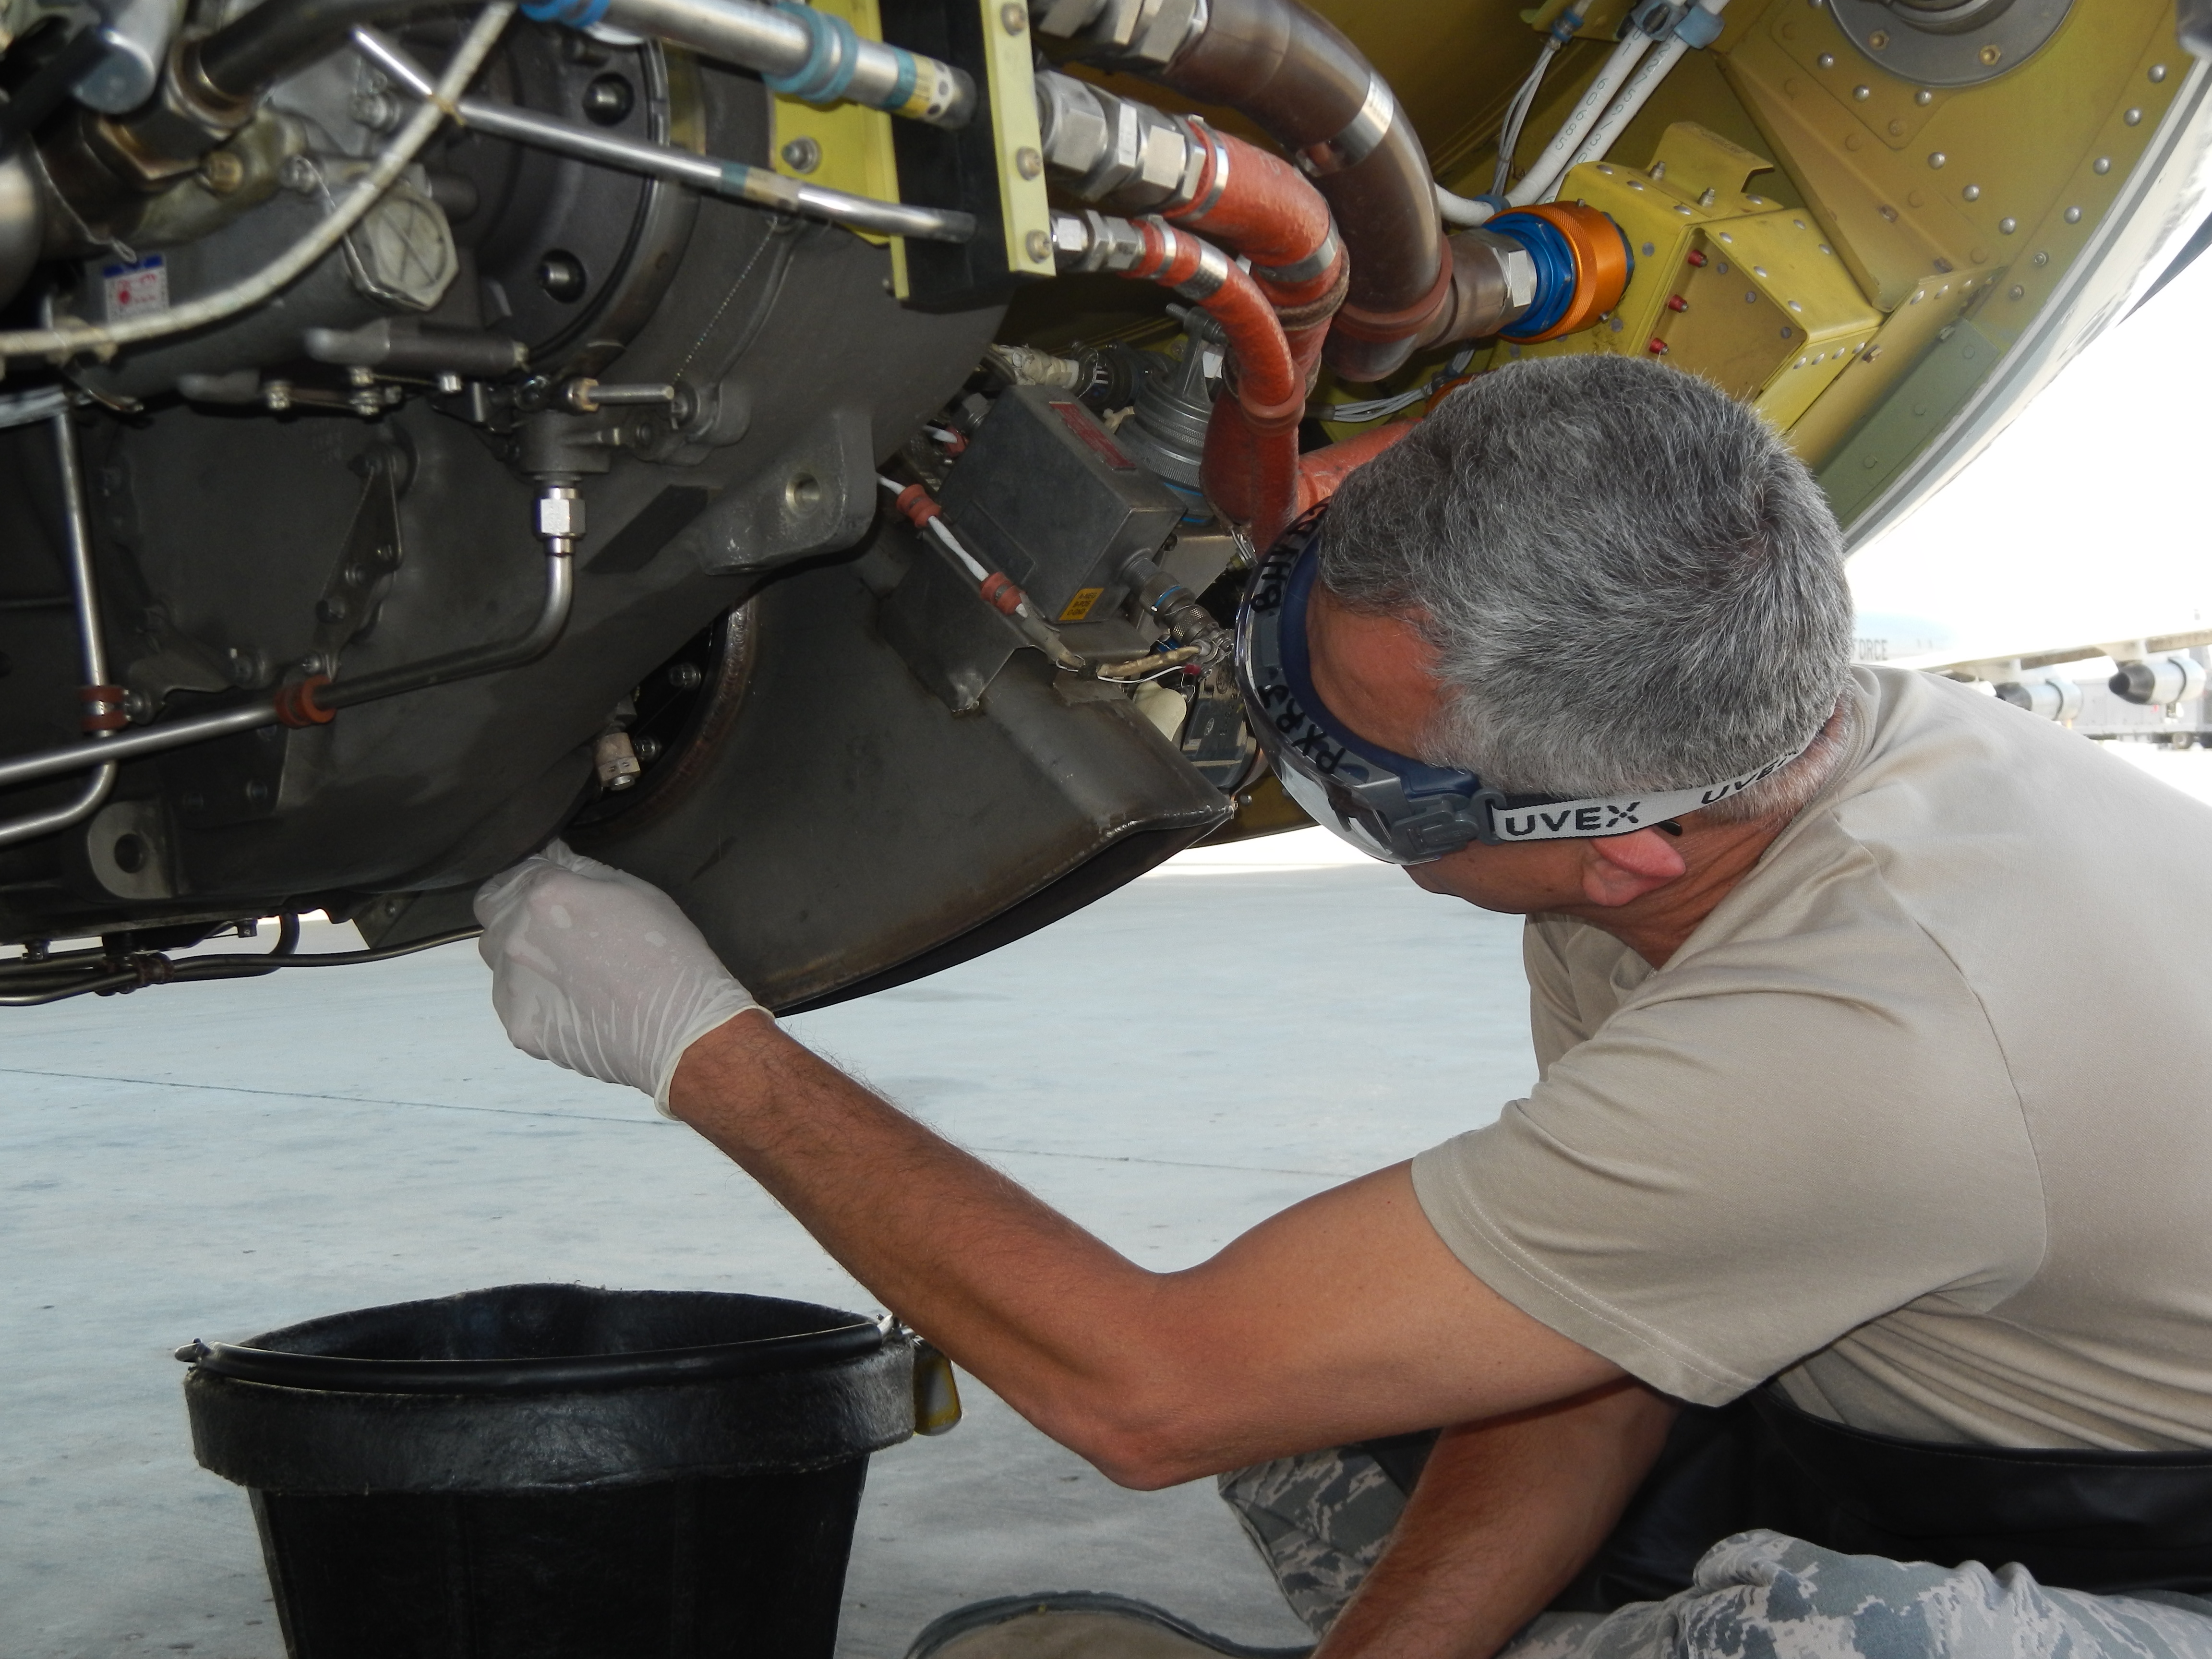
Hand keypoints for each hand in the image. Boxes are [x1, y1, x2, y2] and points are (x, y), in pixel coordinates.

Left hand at [474, 839, 761, 1115]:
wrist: (681, 1029)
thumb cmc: (669, 954)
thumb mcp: (636, 891)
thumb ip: (583, 870)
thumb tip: (554, 856)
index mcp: (545, 895)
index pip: (513, 871)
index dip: (532, 876)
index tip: (550, 887)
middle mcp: (515, 937)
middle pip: (490, 911)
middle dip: (515, 910)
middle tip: (556, 927)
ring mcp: (512, 986)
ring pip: (497, 959)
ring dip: (521, 954)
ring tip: (569, 970)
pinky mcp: (520, 1027)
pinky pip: (512, 1002)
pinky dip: (534, 998)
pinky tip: (572, 1003)